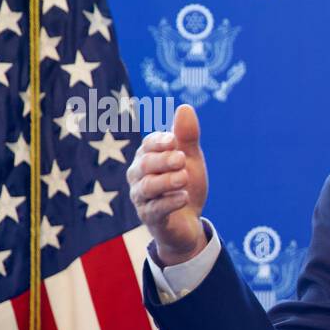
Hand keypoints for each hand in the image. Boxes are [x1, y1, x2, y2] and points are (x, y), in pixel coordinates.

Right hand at [127, 104, 209, 265]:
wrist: (188, 222)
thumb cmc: (184, 185)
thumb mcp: (190, 159)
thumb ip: (187, 137)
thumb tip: (185, 107)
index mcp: (148, 157)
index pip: (148, 145)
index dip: (159, 142)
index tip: (174, 140)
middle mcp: (139, 176)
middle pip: (145, 164)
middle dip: (163, 160)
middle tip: (182, 159)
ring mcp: (142, 198)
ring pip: (147, 187)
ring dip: (166, 181)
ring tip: (184, 178)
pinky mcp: (150, 218)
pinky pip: (154, 209)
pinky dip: (169, 203)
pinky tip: (183, 197)